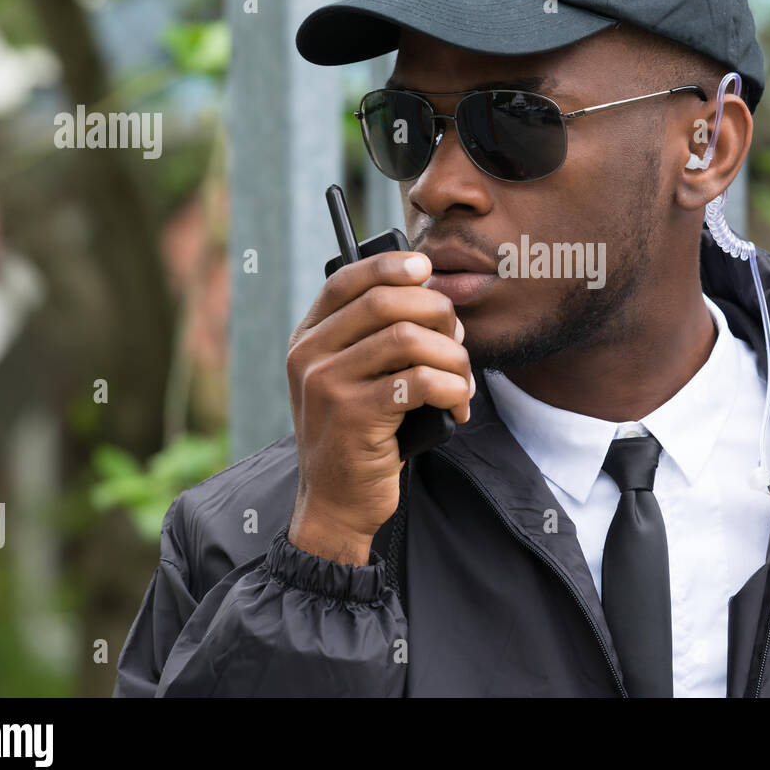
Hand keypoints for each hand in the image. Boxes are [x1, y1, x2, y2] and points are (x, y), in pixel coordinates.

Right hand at [285, 252, 472, 562]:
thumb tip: (434, 295)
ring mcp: (327, 385)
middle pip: (385, 302)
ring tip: (462, 380)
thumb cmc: (358, 436)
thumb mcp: (350, 380)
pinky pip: (420, 381)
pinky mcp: (355, 416)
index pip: (345, 280)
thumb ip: (373, 338)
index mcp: (307, 340)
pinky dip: (452, 389)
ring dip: (452, 356)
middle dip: (436, 312)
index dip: (389, 265)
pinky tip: (457, 407)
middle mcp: (309, 357)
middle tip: (457, 338)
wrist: (336, 504)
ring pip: (408, 339)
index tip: (425, 267)